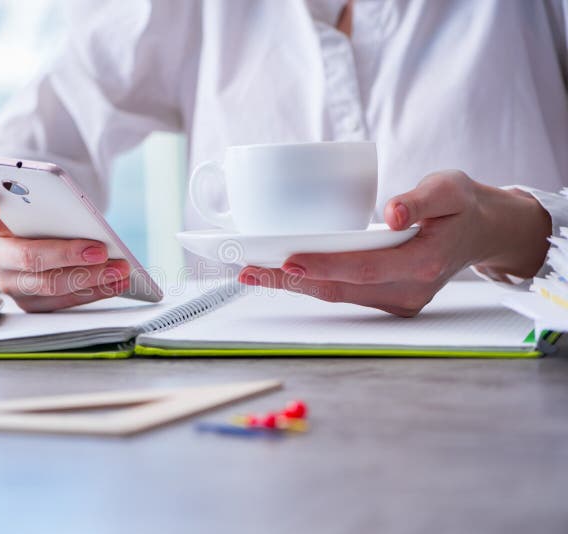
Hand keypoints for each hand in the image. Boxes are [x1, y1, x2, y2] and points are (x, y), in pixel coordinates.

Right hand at [0, 194, 130, 311]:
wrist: (16, 244)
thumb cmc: (29, 217)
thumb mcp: (28, 201)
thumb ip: (41, 199)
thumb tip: (80, 213)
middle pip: (26, 257)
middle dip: (66, 254)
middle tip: (100, 250)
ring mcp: (6, 282)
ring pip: (48, 285)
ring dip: (90, 277)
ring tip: (121, 268)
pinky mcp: (27, 302)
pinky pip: (60, 302)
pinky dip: (93, 291)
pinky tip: (117, 281)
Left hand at [238, 171, 551, 316]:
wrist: (482, 230)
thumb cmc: (462, 205)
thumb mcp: (449, 188)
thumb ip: (421, 200)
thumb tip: (391, 213)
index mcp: (425, 261)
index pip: (365, 268)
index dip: (324, 266)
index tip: (288, 260)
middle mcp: (409, 289)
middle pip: (339, 289)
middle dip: (290, 280)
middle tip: (248, 268)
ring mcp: (399, 300)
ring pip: (337, 295)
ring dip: (294, 284)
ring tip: (253, 270)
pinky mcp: (389, 300)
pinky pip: (343, 293)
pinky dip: (312, 283)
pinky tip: (283, 272)